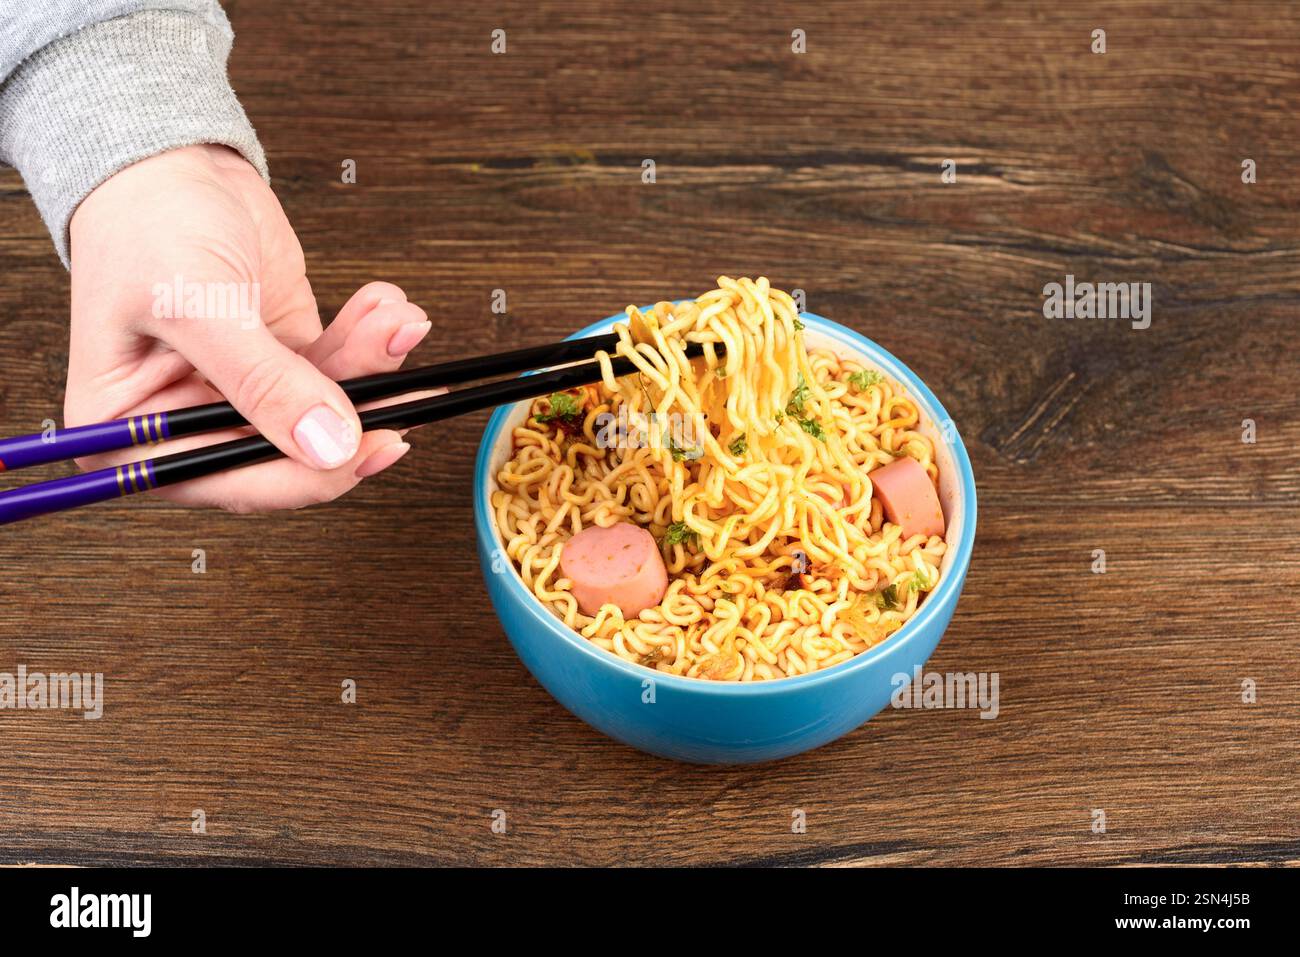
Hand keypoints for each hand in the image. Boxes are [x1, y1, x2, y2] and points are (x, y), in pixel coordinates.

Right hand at [66, 145, 433, 511]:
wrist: (171, 158)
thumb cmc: (145, 224)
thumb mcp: (198, 306)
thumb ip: (264, 383)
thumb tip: (329, 446)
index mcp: (134, 436)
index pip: (229, 481)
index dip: (303, 475)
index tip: (367, 449)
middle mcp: (188, 425)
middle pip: (290, 455)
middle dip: (354, 415)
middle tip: (407, 390)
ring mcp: (243, 396)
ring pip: (328, 410)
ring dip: (372, 366)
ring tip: (395, 322)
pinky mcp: (285, 363)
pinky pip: (341, 370)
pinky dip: (370, 340)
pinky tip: (385, 309)